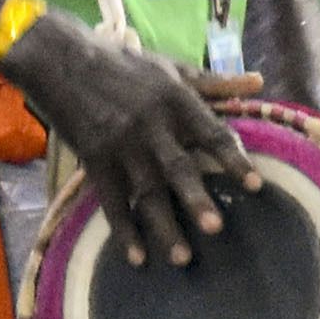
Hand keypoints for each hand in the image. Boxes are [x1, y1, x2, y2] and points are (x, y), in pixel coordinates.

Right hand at [10, 22, 258, 266]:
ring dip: (164, 226)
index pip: (211, 133)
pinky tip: (138, 258)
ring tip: (182, 258)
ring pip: (145, 192)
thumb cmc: (125, 65)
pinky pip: (111, 201)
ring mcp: (121, 145)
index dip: (234, 159)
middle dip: (195, 199)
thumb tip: (259, 82)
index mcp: (176, 100)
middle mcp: (151, 125)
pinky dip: (123, 230)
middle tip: (216, 228)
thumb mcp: (171, 68)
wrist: (61, 60)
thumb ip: (215, 83)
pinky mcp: (94, 160)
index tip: (255, 185)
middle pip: (177, 167)